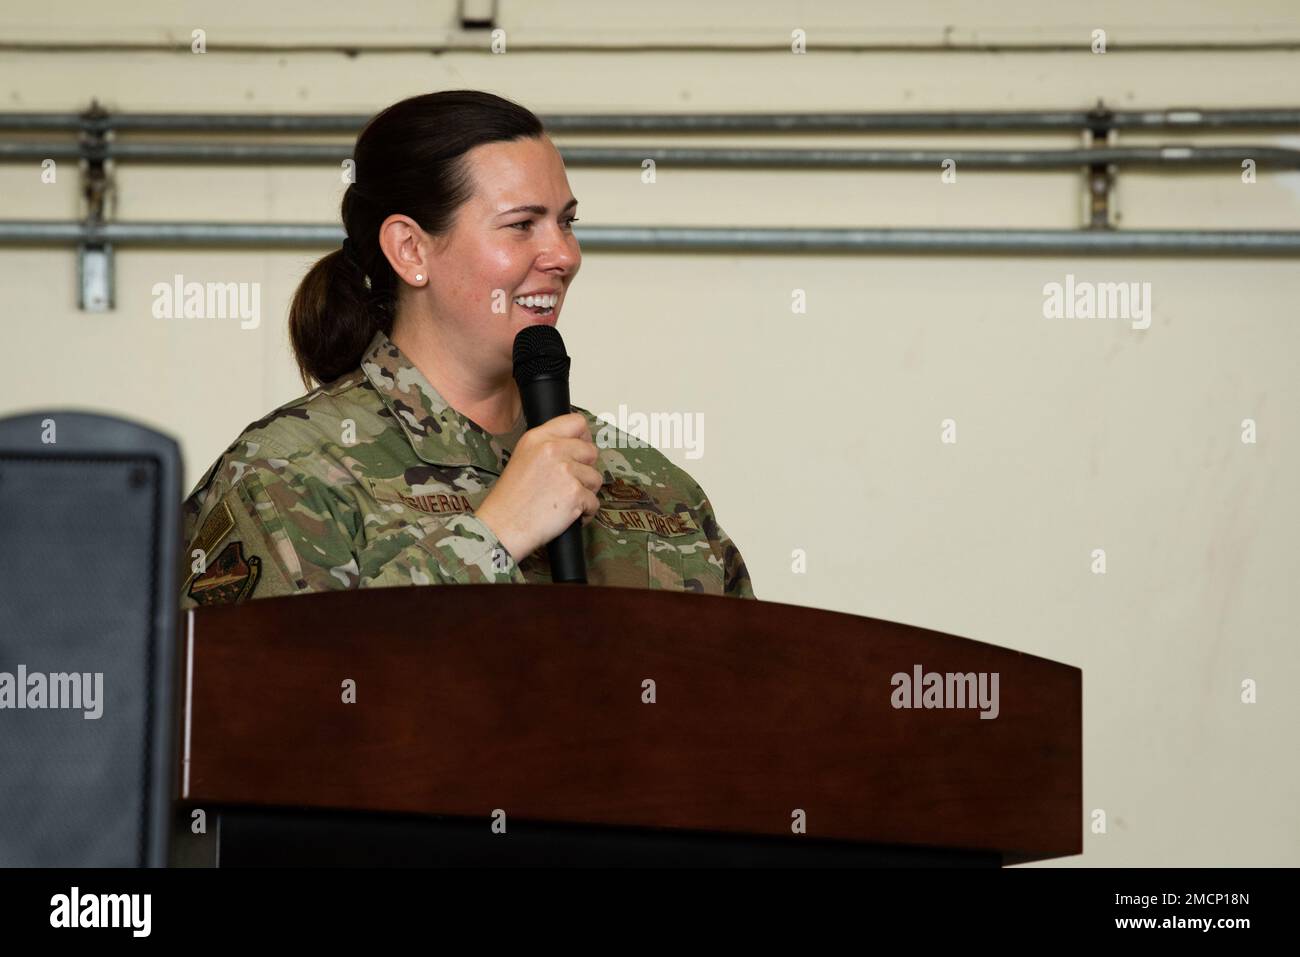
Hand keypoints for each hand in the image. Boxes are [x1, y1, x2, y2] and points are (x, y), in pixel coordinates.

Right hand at [475, 412, 601, 560]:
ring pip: (596, 478)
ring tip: (563, 502)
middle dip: (585, 470)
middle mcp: (553, 449)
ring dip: (585, 492)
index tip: (581, 452)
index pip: (576, 422)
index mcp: (538, 438)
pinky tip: (566, 515)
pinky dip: (585, 512)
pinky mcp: (575, 493)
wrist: (502, 526)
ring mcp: (566, 471)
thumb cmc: (510, 500)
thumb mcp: (522, 458)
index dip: (584, 439)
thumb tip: (576, 447)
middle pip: (592, 452)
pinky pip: (594, 501)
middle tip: (568, 485)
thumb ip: (548, 447)